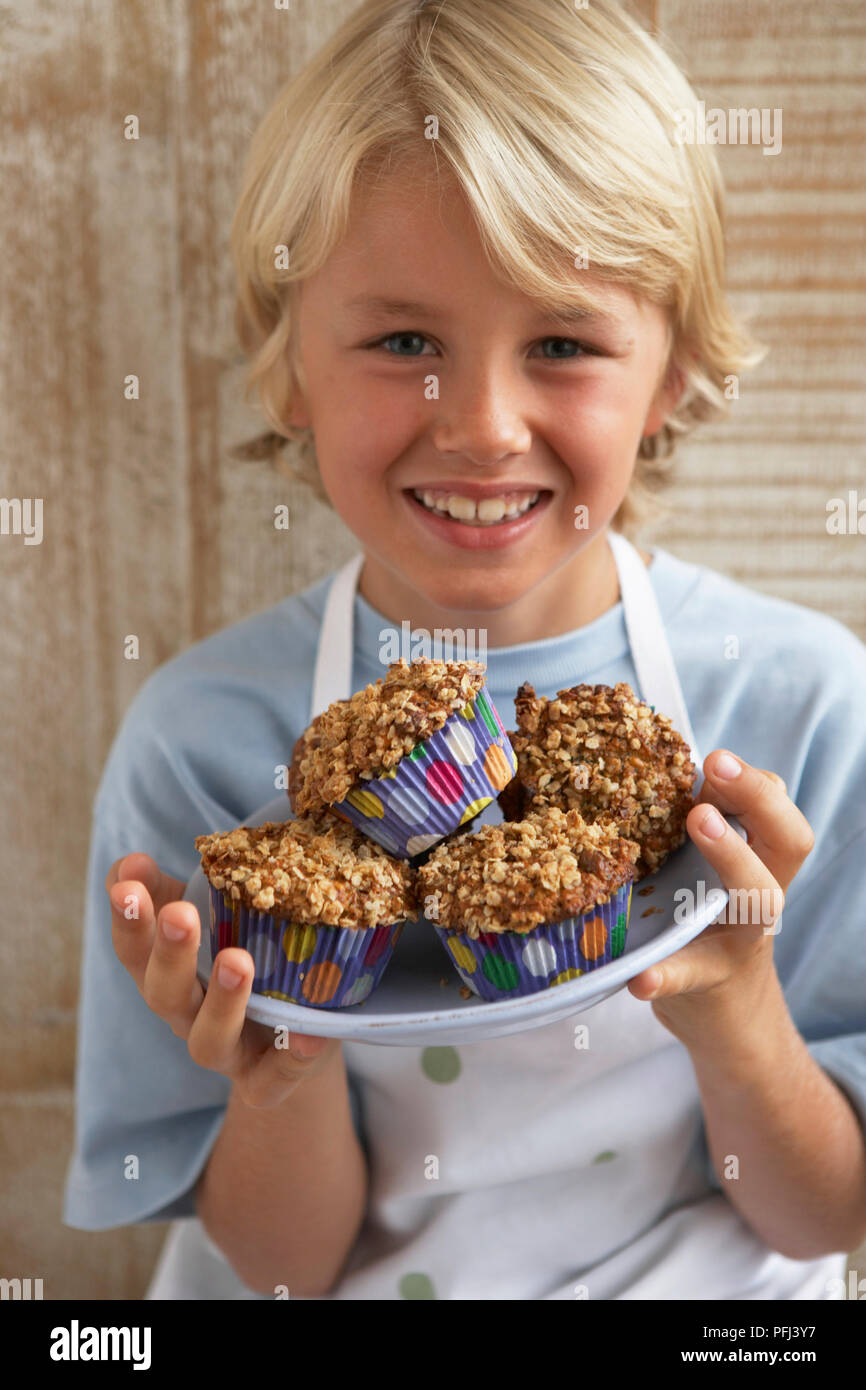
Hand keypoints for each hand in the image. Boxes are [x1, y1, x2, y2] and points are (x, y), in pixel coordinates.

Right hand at [106, 853, 339, 1106]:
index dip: (128, 921)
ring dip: (222, 1001)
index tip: (127, 886)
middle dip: (170, 954)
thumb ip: (163, 887)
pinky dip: (291, 1057)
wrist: (291, 1038)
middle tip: (179, 914)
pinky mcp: (267, 1079)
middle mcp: (187, 1016)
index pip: (135, 950)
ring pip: (210, 1039)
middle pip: (165, 994)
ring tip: (238, 960)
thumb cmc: (238, 957)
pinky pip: (276, 1075)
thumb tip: (132, 862)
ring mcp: (228, 1051)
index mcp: (165, 975)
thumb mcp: (201, 917)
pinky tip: (308, 1035)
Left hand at [627, 750, 814, 1046]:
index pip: (777, 808)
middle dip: (758, 798)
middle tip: (715, 767)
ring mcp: (741, 940)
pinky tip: (641, 979)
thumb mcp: (704, 870)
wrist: (722, 1015)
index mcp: (759, 860)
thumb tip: (645, 769)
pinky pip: (690, 975)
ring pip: (759, 898)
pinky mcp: (707, 983)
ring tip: (698, 820)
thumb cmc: (702, 924)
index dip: (753, 780)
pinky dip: (666, 976)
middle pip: (789, 841)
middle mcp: (761, 895)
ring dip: (732, 856)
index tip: (712, 757)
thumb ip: (694, 826)